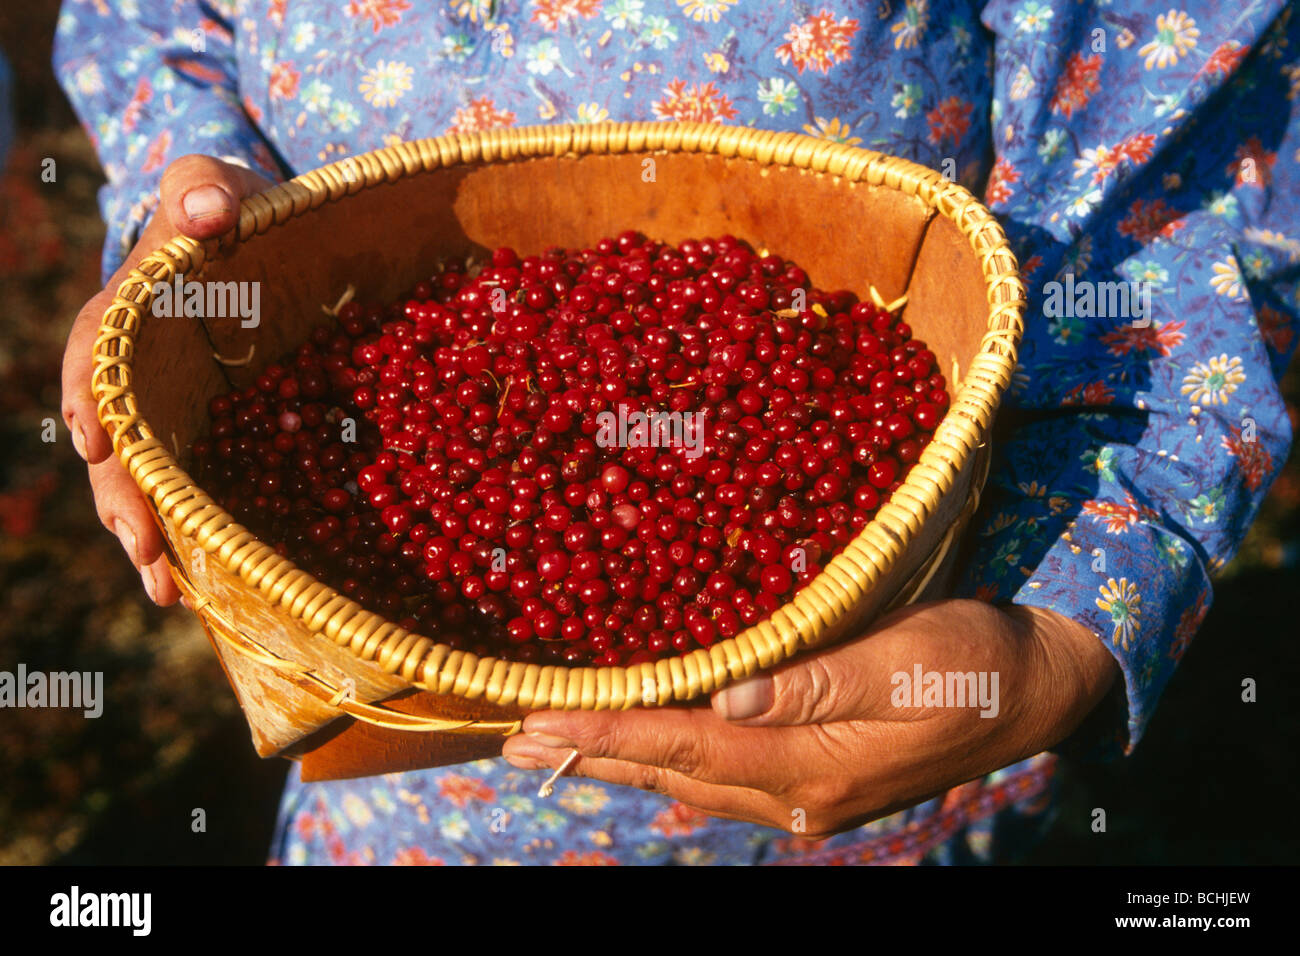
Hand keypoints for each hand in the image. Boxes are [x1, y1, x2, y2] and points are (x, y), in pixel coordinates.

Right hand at [62, 155, 274, 604]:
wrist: (257, 243)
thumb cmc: (229, 212)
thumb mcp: (218, 187)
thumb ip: (207, 192)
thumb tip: (209, 217)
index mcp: (127, 317)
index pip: (98, 358)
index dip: (93, 399)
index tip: (98, 442)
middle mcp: (137, 376)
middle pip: (116, 442)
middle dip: (123, 497)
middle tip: (145, 552)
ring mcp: (169, 414)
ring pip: (147, 480)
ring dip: (152, 535)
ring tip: (168, 591)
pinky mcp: (209, 437)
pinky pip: (194, 488)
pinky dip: (196, 533)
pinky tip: (208, 587)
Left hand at [503, 599, 1118, 837]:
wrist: (1034, 690)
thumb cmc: (972, 662)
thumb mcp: (902, 661)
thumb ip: (815, 683)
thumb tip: (725, 701)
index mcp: (814, 767)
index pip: (688, 750)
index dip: (611, 737)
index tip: (543, 724)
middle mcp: (800, 794)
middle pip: (675, 777)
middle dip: (594, 759)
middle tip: (517, 741)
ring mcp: (809, 794)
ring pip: (694, 782)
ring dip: (624, 765)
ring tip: (558, 746)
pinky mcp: (818, 778)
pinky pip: (724, 778)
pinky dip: (673, 766)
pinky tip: (648, 759)